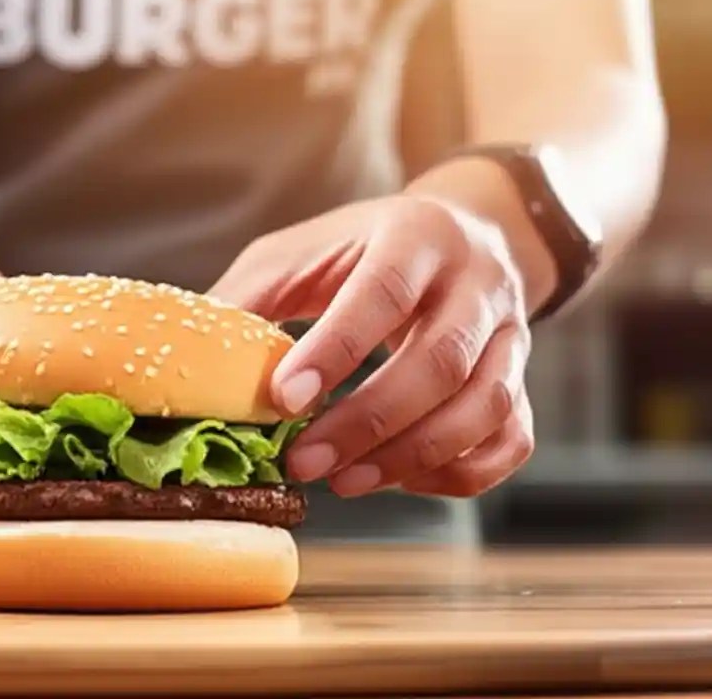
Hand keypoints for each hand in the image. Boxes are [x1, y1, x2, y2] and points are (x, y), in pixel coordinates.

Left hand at [210, 195, 544, 497]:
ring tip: (346, 482)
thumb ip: (248, 300)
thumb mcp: (300, 251)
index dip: (335, 351)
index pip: (382, 294)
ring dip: (414, 455)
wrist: (468, 229)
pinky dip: (461, 472)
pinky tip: (401, 479)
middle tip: (306, 462)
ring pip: (486, 406)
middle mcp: (476, 282)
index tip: (284, 400)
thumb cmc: (363, 247)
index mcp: (415, 235)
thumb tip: (188, 365)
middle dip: (371, 422)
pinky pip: (512, 439)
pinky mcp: (522, 378)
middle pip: (442, 361)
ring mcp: (511, 333)